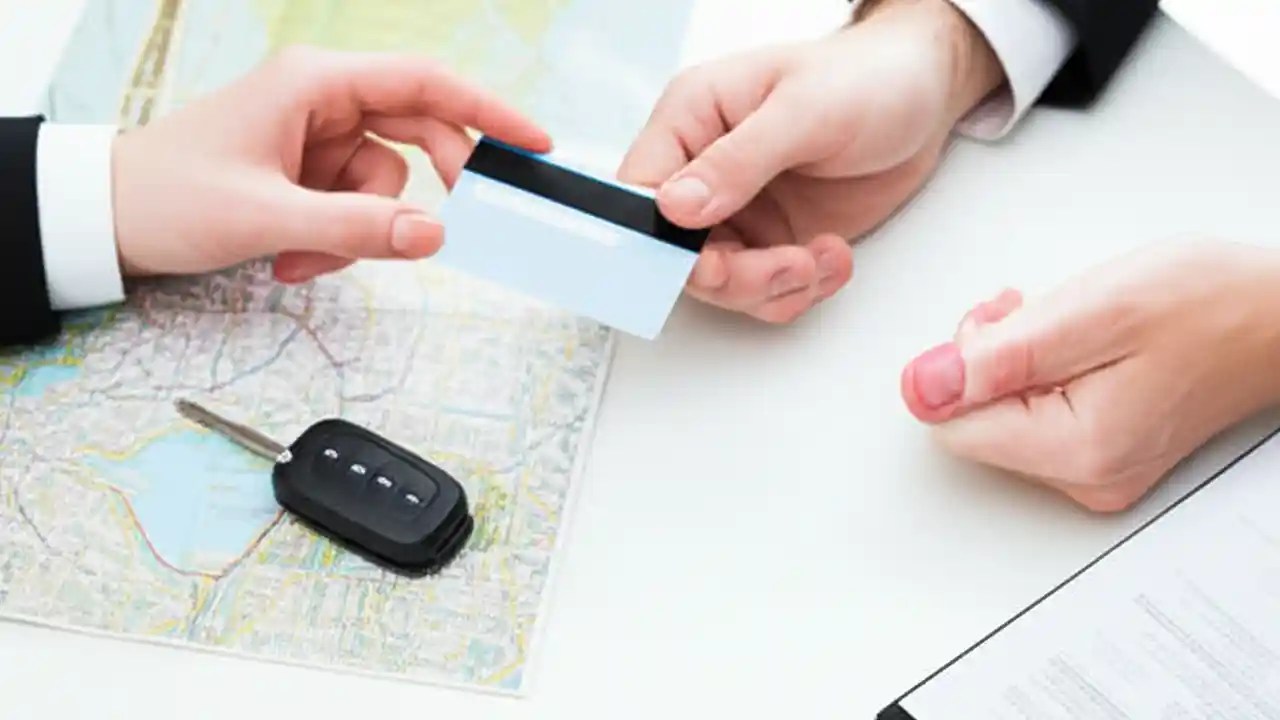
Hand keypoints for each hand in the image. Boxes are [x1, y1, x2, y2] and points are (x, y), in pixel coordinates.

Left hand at [110, 46, 550, 283]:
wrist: (110, 217)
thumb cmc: (168, 194)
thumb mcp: (268, 216)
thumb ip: (358, 227)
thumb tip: (436, 236)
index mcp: (316, 83)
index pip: (426, 84)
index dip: (488, 111)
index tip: (533, 143)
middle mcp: (324, 101)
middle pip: (416, 138)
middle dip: (418, 195)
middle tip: (437, 235)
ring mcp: (319, 137)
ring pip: (387, 185)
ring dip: (359, 233)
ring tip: (303, 258)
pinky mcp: (311, 171)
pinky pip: (358, 207)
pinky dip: (338, 240)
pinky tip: (293, 257)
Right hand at [617, 0, 1002, 322]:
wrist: (925, 94)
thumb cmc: (868, 77)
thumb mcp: (804, 111)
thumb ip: (736, 161)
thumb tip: (675, 206)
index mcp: (692, 120)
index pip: (640, 191)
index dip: (661, 239)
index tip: (709, 262)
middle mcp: (704, 169)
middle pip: (677, 254)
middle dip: (733, 276)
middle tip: (786, 266)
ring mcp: (739, 209)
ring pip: (721, 284)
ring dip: (773, 287)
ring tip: (820, 257)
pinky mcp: (774, 238)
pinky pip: (765, 290)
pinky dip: (800, 289)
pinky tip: (832, 256)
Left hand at [900, 240, 1279, 512]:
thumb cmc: (1208, 304)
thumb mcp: (1090, 311)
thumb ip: (997, 356)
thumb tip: (921, 386)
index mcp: (1075, 452)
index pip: (951, 424)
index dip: (961, 364)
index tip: (1006, 324)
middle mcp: (1084, 479)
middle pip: (974, 422)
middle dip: (988, 359)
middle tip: (1037, 317)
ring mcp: (1096, 472)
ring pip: (1003, 415)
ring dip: (1016, 360)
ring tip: (1071, 327)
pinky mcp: (1103, 454)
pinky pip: (1036, 415)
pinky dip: (1043, 372)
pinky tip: (1081, 346)